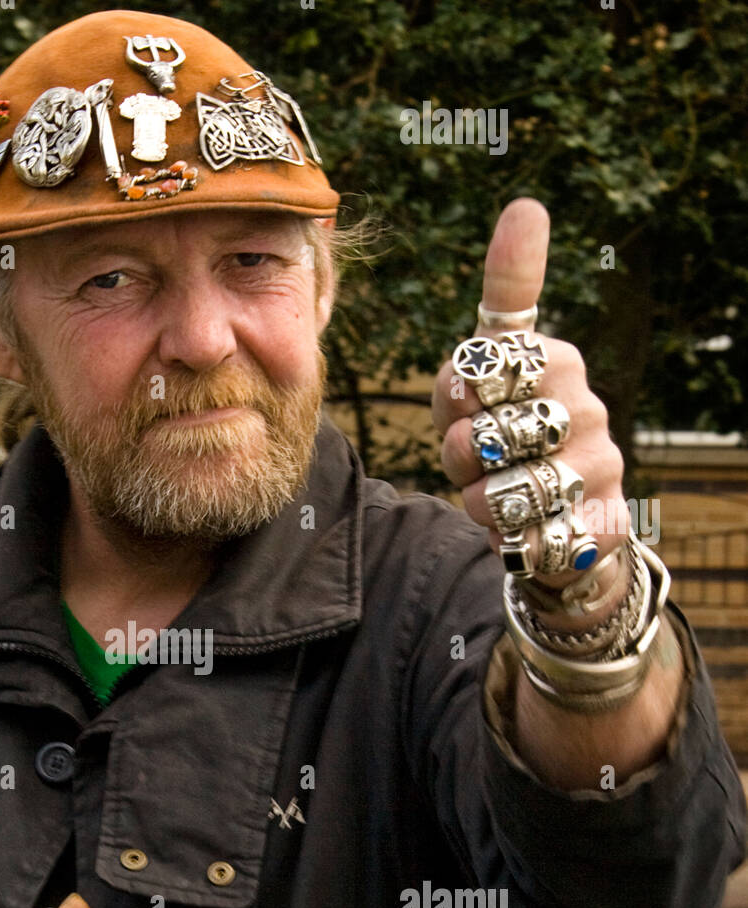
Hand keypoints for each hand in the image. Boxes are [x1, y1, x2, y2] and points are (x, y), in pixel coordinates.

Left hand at [431, 197, 625, 589]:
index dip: (456, 390)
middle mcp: (586, 405)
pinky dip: (510, 542)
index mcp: (554, 360)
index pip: (491, 360)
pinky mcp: (603, 518)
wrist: (561, 524)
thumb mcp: (471, 393)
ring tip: (494, 497)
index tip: (458, 399)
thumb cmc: (503, 448)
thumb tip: (527, 213)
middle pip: (483, 434)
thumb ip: (465, 353)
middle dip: (458, 456)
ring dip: (479, 503)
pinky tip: (521, 533)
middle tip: (473, 462)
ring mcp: (600, 462)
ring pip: (500, 492)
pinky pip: (531, 536)